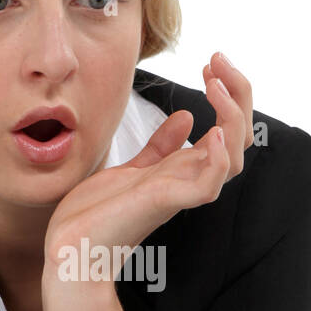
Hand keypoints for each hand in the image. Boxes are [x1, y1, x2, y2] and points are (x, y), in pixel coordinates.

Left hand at [43, 52, 254, 275]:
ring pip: (233, 160)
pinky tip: (212, 130)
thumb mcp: (130, 168)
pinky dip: (217, 160)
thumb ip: (160, 147)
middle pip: (240, 138)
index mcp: (184, 170)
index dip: (229, 94)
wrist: (70, 251)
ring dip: (232, 118)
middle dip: (239, 94)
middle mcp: (188, 180)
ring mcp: (179, 193)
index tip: (211, 63)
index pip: (229, 131)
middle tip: (218, 60)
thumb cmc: (96, 215)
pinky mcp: (162, 204)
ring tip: (215, 85)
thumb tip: (186, 118)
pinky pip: (207, 186)